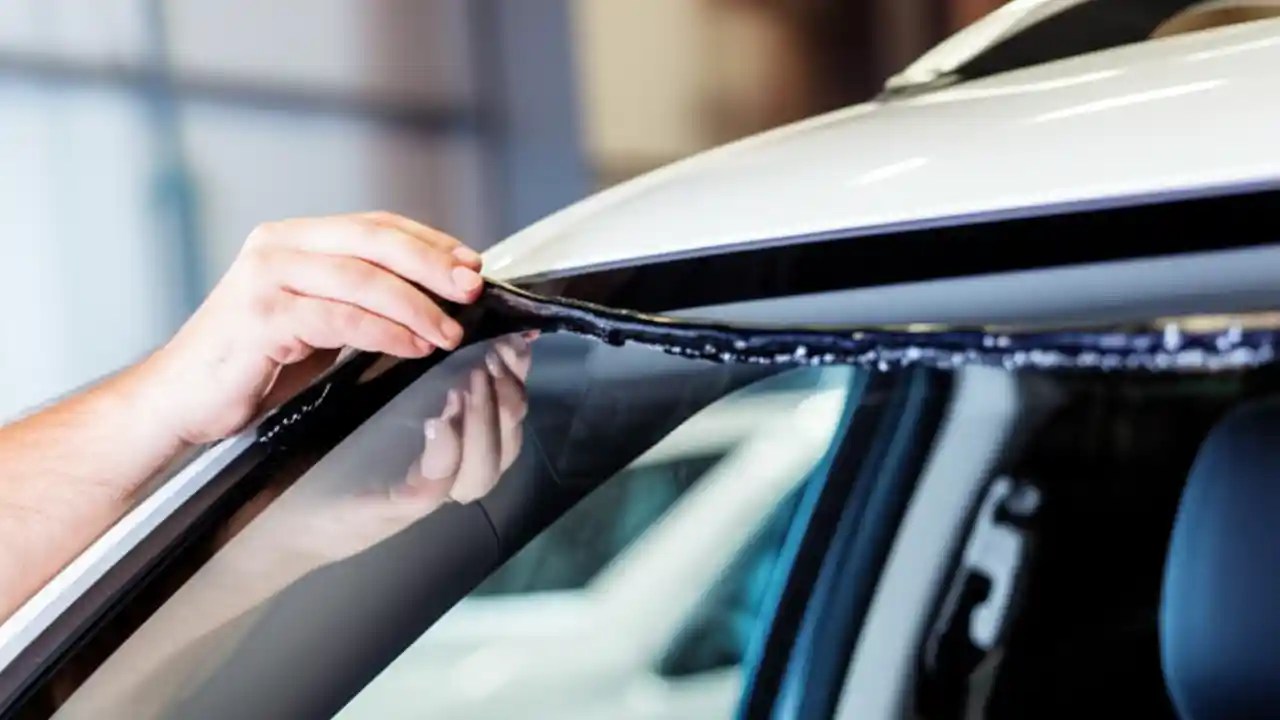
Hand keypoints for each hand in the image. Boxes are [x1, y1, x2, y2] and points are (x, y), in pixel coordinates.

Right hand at [140, 212, 484, 444]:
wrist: (182, 401)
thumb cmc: (254, 365)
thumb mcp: (316, 320)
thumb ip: (360, 299)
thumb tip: (435, 298)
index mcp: (294, 238)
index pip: (376, 225)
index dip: (429, 242)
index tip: (473, 264)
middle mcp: (278, 246)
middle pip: (375, 241)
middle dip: (433, 265)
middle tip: (474, 289)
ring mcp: (266, 277)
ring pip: (363, 278)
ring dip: (417, 306)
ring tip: (450, 331)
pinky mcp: (261, 315)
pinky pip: (341, 318)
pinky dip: (386, 332)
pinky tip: (414, 346)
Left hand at [215, 334, 532, 591]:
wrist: (276, 504)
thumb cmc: (326, 448)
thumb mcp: (375, 394)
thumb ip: (412, 364)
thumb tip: (440, 313)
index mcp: (453, 437)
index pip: (509, 408)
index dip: (519, 375)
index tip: (515, 338)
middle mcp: (450, 466)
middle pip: (509, 438)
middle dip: (507, 393)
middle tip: (491, 354)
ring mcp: (427, 490)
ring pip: (485, 465)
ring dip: (483, 420)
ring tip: (469, 382)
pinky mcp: (397, 509)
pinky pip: (439, 483)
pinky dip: (447, 450)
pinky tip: (437, 420)